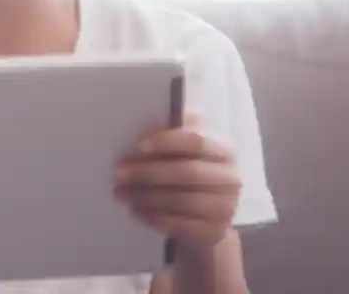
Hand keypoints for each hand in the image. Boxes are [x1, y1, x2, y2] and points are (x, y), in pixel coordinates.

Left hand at [115, 113, 241, 250]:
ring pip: (181, 200)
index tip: (137, 145)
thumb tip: (155, 116)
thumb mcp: (183, 149)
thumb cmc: (188, 171)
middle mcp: (231, 178)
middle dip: (148, 172)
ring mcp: (226, 208)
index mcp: (224, 150)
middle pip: (187, 172)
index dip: (166, 142)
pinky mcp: (215, 232)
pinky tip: (135, 210)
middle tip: (117, 173)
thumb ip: (173, 131)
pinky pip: (180, 225)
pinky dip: (153, 217)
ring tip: (119, 193)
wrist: (205, 216)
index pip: (196, 141)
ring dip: (145, 196)